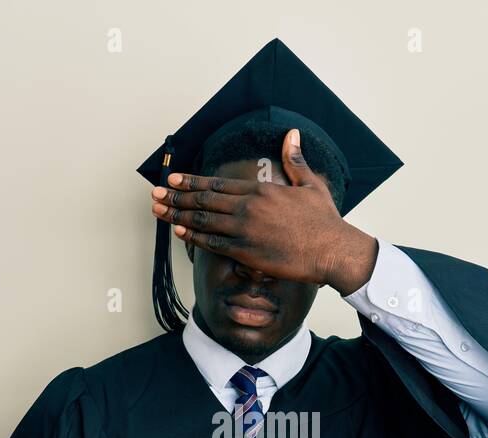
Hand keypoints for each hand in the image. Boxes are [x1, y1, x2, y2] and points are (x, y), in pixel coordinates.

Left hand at [150, 128, 376, 294]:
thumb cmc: (324, 220)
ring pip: (203, 221)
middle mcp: (248, 208)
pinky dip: (193, 238)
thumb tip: (292, 135)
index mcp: (260, 191)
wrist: (332, 249)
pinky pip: (213, 244)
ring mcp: (245, 231)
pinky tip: (178, 231)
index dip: (192, 182)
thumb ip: (295, 160)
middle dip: (176, 196)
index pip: (217, 184)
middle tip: (155, 194)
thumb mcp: (310, 183)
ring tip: (158, 211)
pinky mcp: (246, 253)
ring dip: (177, 215)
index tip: (174, 179)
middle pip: (203, 201)